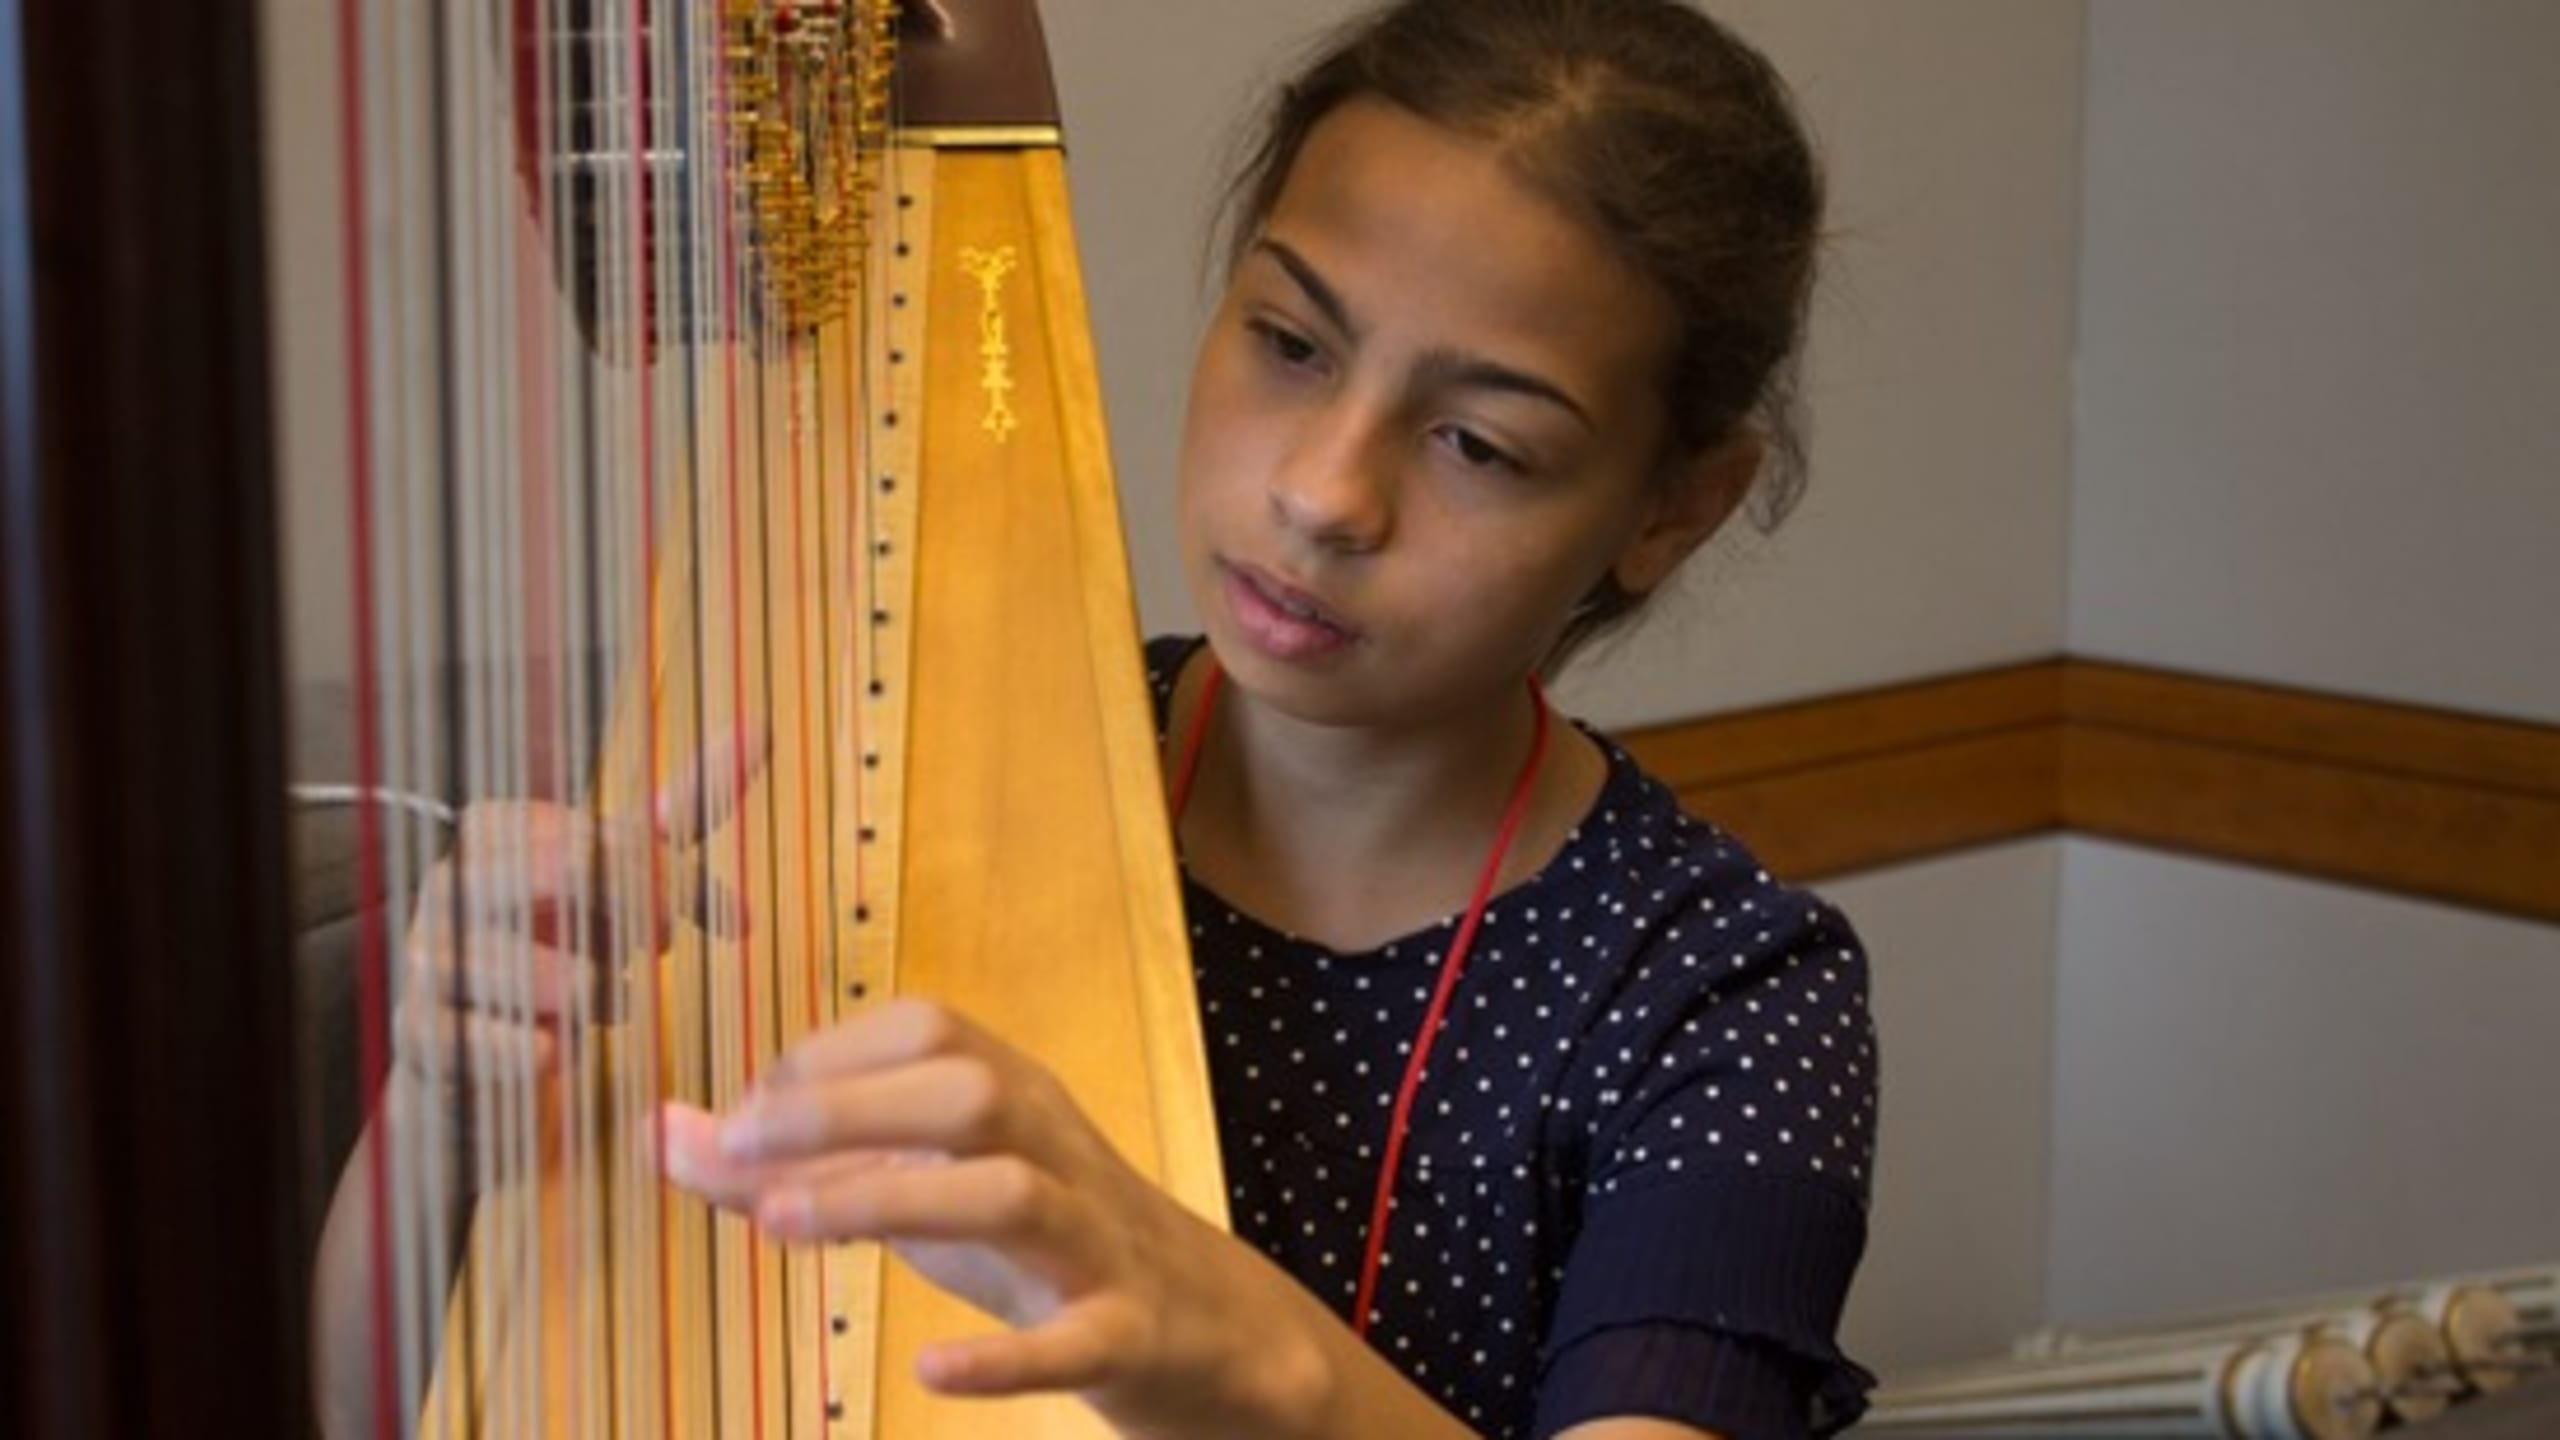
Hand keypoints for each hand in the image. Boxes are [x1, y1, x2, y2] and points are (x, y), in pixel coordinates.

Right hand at [391, 729, 763, 1129]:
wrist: (473, 1041)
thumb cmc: (562, 939)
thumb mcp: (625, 869)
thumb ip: (686, 807)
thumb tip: (761, 725)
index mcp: (498, 830)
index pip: (609, 836)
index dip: (676, 881)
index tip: (711, 919)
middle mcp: (453, 883)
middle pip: (574, 871)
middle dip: (638, 918)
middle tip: (654, 949)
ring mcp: (429, 958)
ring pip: (551, 973)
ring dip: (600, 998)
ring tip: (600, 1002)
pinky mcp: (421, 1036)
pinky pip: (506, 1046)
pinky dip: (548, 1054)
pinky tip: (553, 1050)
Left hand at [660, 998, 1329, 1438]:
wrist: (1204, 1328)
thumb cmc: (1035, 1244)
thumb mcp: (919, 1193)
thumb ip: (795, 1169)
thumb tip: (664, 1132)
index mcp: (1013, 1094)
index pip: (926, 1029)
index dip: (825, 1056)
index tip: (742, 1113)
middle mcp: (1057, 1147)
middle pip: (967, 1089)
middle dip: (845, 1107)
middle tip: (738, 1149)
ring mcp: (1096, 1241)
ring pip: (1012, 1193)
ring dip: (894, 1201)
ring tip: (784, 1229)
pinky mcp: (1127, 1332)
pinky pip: (1078, 1338)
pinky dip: (1006, 1358)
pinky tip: (929, 1372)